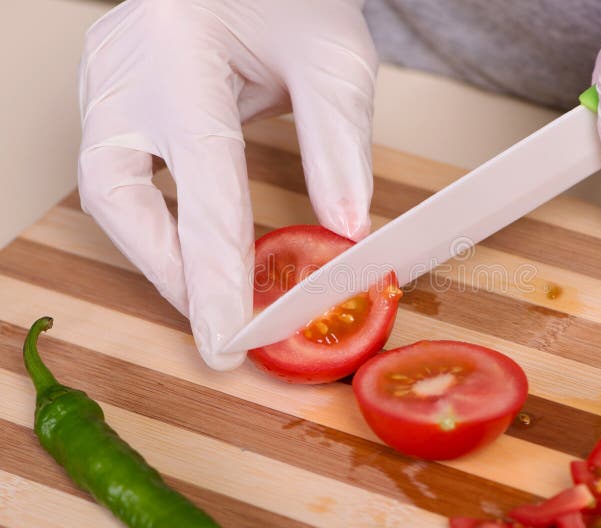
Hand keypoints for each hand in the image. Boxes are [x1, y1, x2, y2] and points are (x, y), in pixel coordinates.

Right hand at [78, 0, 376, 369]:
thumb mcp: (334, 57)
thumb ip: (339, 145)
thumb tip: (345, 232)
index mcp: (181, 48)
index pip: (201, 180)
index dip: (214, 270)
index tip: (227, 336)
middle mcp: (126, 66)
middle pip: (117, 196)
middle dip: (167, 270)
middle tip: (217, 322)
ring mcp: (108, 76)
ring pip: (107, 189)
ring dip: (159, 249)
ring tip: (209, 291)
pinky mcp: (112, 90)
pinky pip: (120, 170)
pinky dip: (158, 217)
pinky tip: (193, 240)